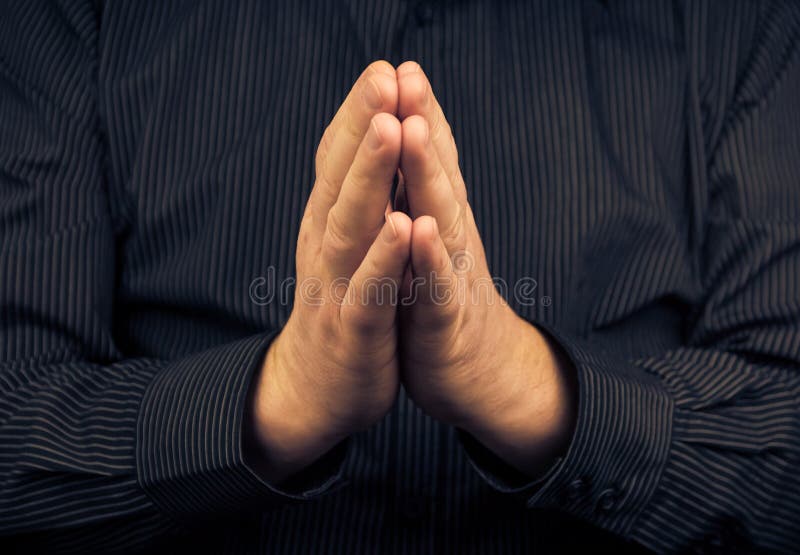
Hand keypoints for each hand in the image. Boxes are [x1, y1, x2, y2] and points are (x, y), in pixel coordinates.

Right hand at [249, 62, 410, 482]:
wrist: (316, 389)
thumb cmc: (339, 305)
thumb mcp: (342, 245)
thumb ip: (354, 197)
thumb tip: (370, 138)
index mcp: (328, 222)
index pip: (339, 158)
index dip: (359, 113)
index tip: (385, 66)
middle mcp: (325, 245)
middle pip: (342, 178)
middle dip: (363, 125)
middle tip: (383, 75)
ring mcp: (336, 287)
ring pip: (351, 225)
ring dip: (371, 177)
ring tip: (390, 130)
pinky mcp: (354, 329)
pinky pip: (371, 291)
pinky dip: (385, 259)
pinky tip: (404, 228)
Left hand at [396, 62, 575, 475]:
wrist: (478, 373)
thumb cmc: (444, 299)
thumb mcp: (432, 242)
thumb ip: (422, 196)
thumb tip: (408, 144)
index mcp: (438, 219)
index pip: (427, 159)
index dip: (414, 112)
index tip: (396, 66)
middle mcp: (450, 238)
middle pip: (435, 174)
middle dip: (421, 122)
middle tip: (408, 75)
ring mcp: (452, 277)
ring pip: (441, 219)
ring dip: (428, 175)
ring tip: (416, 130)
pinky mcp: (446, 322)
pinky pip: (437, 287)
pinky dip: (428, 259)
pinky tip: (420, 230)